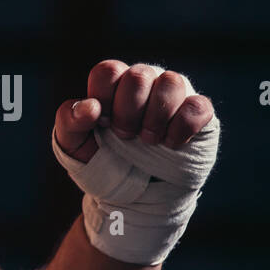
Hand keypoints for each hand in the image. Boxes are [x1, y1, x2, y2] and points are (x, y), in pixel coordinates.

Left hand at [54, 60, 214, 163]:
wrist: (133, 197)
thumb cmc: (103, 162)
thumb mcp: (74, 145)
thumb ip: (70, 121)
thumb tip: (90, 107)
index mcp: (114, 84)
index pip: (108, 71)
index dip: (103, 98)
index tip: (102, 124)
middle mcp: (146, 82)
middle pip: (139, 75)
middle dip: (128, 111)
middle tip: (125, 136)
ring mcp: (174, 97)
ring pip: (172, 82)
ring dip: (156, 116)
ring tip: (149, 141)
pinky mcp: (199, 115)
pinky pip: (199, 106)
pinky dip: (183, 126)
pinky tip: (171, 144)